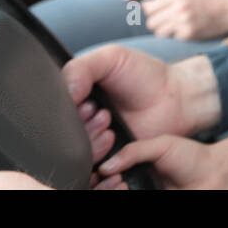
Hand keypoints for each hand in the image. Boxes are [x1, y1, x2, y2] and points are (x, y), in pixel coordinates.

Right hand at [62, 46, 218, 165]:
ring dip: (89, 139)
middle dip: (78, 124)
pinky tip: (113, 140)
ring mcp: (92, 142)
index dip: (63, 108)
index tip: (85, 100)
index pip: (52, 108)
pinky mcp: (107, 160)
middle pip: (60, 133)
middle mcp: (79, 121)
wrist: (175, 99)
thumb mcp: (112, 58)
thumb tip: (65, 90)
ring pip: (73, 153)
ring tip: (109, 123)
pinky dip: (97, 158)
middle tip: (101, 112)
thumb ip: (83, 67)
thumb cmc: (145, 75)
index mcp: (75, 96)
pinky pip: (90, 170)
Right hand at [94, 125, 227, 189]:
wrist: (216, 173)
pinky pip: (126, 204)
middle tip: (113, 177)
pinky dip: (118, 195)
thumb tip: (104, 166)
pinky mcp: (147, 200)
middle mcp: (130, 183)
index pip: (102, 170)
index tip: (100, 162)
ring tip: (121, 184)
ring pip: (109, 195)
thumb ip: (133, 151)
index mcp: (132, 166)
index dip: (94, 167)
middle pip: (100, 187)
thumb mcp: (160, 145)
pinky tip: (126, 189)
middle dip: (100, 184)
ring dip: (108, 191)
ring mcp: (138, 192)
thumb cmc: (190, 157)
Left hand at [142, 0, 227, 40]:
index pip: (149, 7)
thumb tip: (144, 6)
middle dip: (156, 24)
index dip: (150, 13)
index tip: (155, 15)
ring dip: (164, 31)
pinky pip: (172, 38)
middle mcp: (179, 7)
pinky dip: (177, 36)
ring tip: (175, 28)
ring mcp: (184, 21)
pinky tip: (187, 31)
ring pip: (159, 31)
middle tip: (166, 23)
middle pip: (151, 21)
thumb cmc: (207, 2)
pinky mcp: (189, 33)